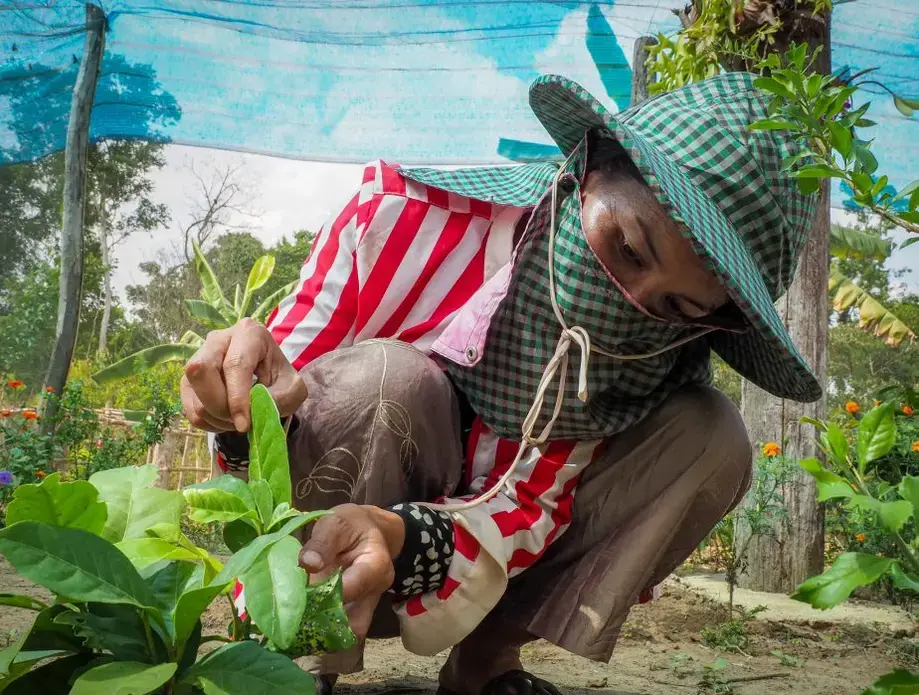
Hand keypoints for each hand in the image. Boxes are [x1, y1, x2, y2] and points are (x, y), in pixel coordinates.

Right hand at [180, 318, 308, 432]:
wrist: (269, 380)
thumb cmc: (281, 380)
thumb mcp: (293, 389)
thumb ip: (278, 399)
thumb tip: (250, 413)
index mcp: (248, 333)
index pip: (235, 364)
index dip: (237, 398)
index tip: (244, 425)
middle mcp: (218, 339)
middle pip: (201, 369)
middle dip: (220, 405)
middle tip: (242, 421)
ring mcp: (198, 358)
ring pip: (193, 392)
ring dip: (217, 417)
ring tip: (240, 419)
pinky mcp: (188, 380)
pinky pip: (189, 408)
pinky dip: (208, 422)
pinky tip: (227, 419)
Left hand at [299, 504, 404, 639]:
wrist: (370, 531)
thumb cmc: (353, 524)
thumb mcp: (338, 522)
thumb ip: (323, 541)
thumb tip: (307, 563)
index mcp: (376, 565)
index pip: (353, 587)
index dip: (326, 595)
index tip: (298, 596)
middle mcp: (374, 592)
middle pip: (355, 624)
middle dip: (324, 629)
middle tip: (293, 624)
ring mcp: (364, 606)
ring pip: (346, 633)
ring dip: (320, 634)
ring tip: (291, 629)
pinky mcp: (352, 612)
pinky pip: (338, 630)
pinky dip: (318, 631)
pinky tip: (297, 626)